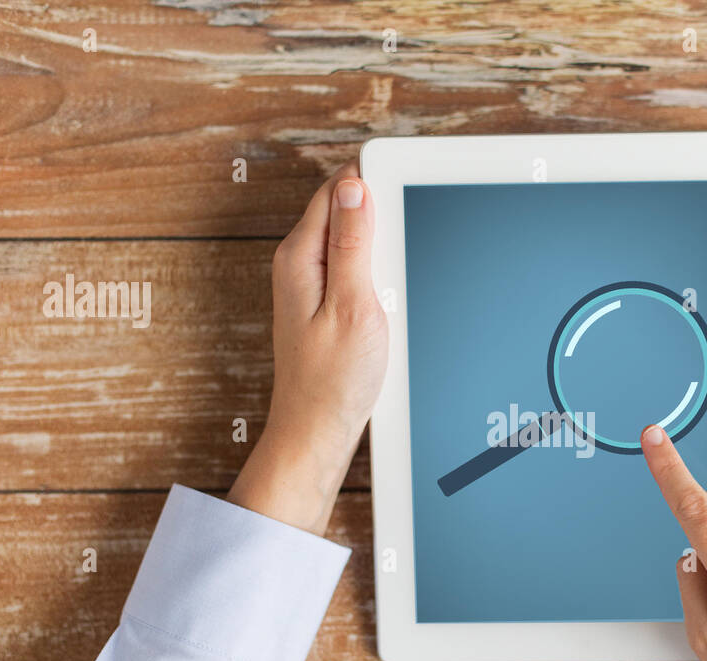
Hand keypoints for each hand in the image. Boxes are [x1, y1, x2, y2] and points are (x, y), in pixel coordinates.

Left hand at [228, 162, 387, 534]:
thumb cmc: (333, 381)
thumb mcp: (353, 305)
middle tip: (399, 262)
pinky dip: (380, 281)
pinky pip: (358, 272)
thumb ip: (353, 244)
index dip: (376, 184)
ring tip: (393, 292)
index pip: (338, 188)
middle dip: (383, 222)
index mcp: (300, 256)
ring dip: (384, 256)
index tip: (406, 195)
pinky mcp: (326, 304)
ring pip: (356, 242)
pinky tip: (389, 307)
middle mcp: (299, 264)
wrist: (319, 430)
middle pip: (348, 211)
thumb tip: (354, 186)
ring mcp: (311, 284)